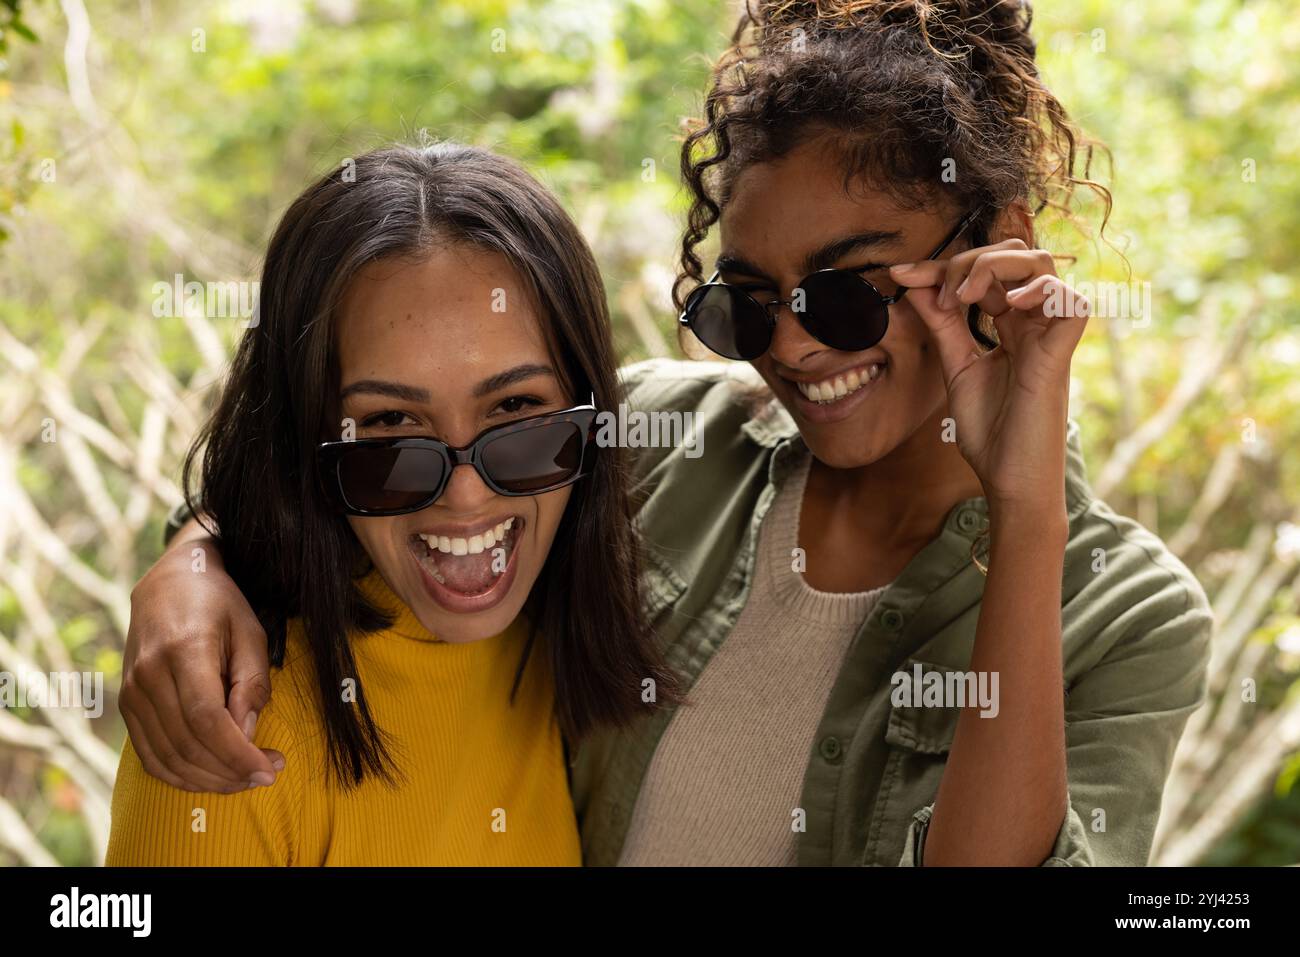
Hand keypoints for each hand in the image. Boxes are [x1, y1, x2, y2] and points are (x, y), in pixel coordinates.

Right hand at [120, 525, 279, 791]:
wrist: (169, 583)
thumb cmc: (219, 606)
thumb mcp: (251, 632)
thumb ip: (252, 683)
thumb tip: (247, 733)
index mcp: (184, 649)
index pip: (207, 719)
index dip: (237, 753)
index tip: (270, 769)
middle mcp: (149, 674)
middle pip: (188, 743)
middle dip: (231, 771)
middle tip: (267, 775)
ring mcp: (132, 691)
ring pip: (168, 757)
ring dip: (210, 779)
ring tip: (246, 778)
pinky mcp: (127, 704)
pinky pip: (150, 755)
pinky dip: (181, 776)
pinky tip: (213, 777)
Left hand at [890, 238, 1088, 513]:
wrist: (1008, 478)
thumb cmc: (989, 431)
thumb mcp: (955, 366)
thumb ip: (941, 325)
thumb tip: (914, 286)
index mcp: (1010, 324)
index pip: (982, 274)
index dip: (941, 267)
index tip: (902, 275)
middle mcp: (1033, 323)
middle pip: (1015, 256)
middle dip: (969, 260)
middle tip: (942, 295)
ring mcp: (1049, 335)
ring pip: (1041, 265)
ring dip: (995, 267)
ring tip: (965, 298)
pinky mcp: (1062, 353)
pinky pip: (1070, 301)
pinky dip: (1039, 290)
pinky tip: (1007, 305)